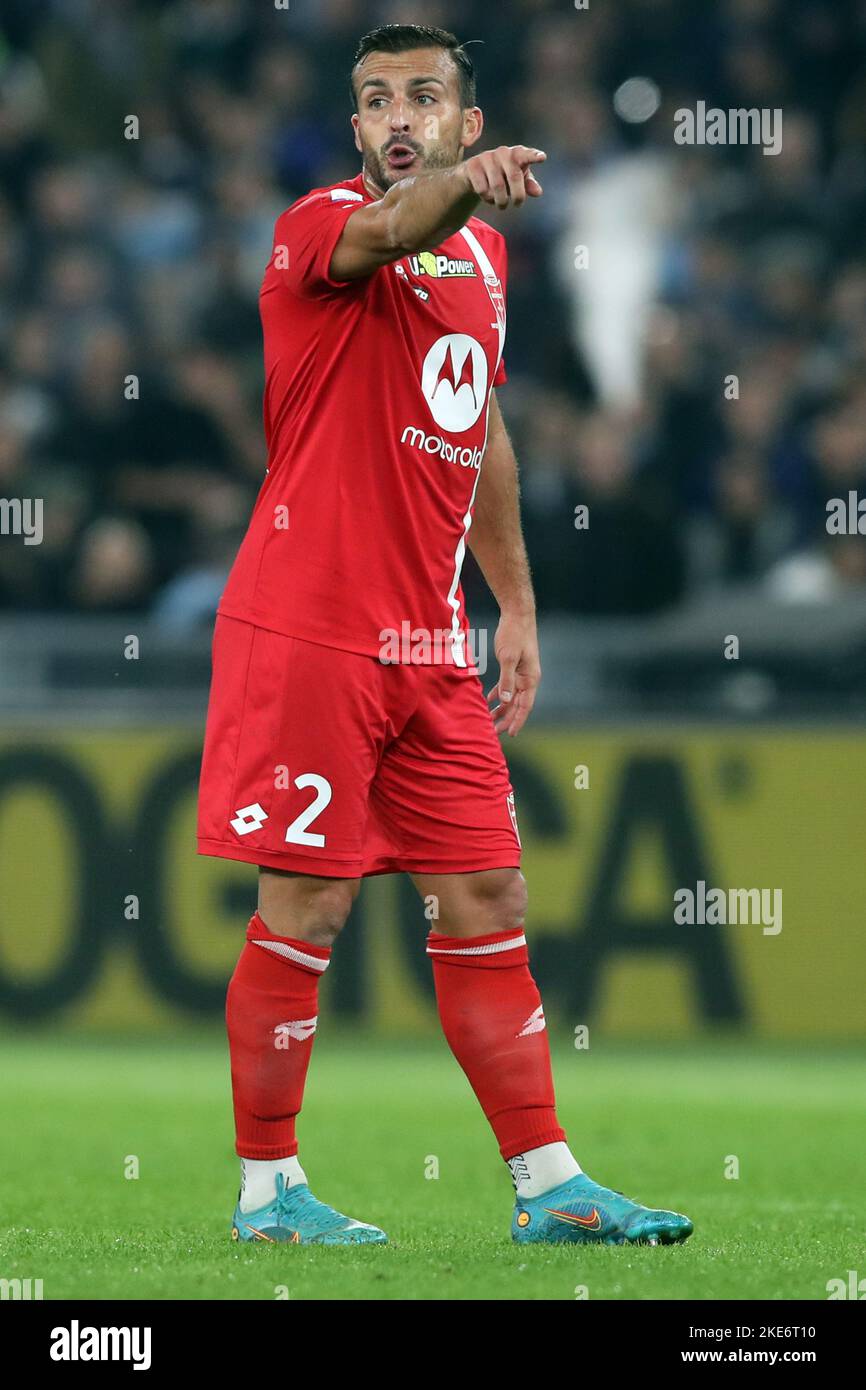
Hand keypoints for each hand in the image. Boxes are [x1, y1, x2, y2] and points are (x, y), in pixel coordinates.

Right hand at [462, 145, 545, 209]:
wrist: (474, 175)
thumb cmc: (502, 176)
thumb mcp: (518, 181)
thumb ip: (528, 185)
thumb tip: (538, 192)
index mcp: (516, 154)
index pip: (526, 154)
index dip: (534, 156)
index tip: (542, 157)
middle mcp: (502, 152)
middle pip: (514, 176)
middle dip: (518, 195)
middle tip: (518, 204)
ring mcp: (486, 157)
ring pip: (497, 186)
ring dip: (501, 201)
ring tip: (502, 204)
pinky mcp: (472, 165)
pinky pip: (483, 189)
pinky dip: (487, 198)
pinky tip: (487, 196)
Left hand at [487, 611, 540, 736]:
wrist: (517, 615)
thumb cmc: (514, 634)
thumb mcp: (508, 657)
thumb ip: (507, 679)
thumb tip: (505, 701)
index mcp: (531, 678)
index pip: (525, 705)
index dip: (518, 720)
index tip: (510, 734)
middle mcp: (528, 678)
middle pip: (518, 704)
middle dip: (507, 719)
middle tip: (495, 732)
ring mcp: (522, 673)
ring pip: (512, 696)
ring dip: (502, 708)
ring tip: (490, 720)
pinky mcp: (514, 666)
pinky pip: (507, 685)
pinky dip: (499, 693)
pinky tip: (490, 700)